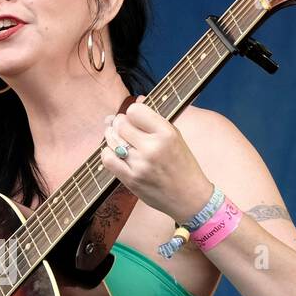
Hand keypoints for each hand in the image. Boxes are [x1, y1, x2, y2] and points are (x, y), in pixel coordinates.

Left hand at [99, 95, 213, 221]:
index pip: (135, 111)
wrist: (189, 197)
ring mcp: (140, 164)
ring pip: (112, 140)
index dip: (131, 112)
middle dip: (118, 123)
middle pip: (121, 124)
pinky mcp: (131, 179)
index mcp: (167, 133)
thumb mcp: (176, 137)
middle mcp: (153, 147)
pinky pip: (107, 159)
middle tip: (120, 126)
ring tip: (116, 137)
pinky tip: (114, 153)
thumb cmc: (183, 165)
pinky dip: (107, 152)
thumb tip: (136, 99)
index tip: (133, 118)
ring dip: (111, 136)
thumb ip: (154, 119)